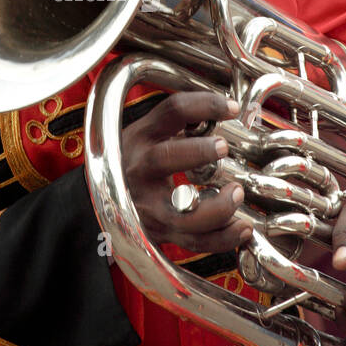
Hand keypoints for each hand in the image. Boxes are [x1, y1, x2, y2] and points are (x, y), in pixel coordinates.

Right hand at [121, 91, 249, 254]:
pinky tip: (243, 228)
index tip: (233, 107)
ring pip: (182, 212)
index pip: (172, 112)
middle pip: (164, 158)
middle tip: (224, 147)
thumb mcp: (148, 134)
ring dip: (217, 206)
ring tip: (237, 192)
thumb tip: (232, 110)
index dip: (204, 104)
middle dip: (197, 152)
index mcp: (142, 137)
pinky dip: (222, 238)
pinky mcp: (162, 233)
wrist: (102, 201)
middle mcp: (141, 170)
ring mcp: (150, 206)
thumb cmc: (137, 162)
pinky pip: (194, 241)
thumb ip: (181, 122)